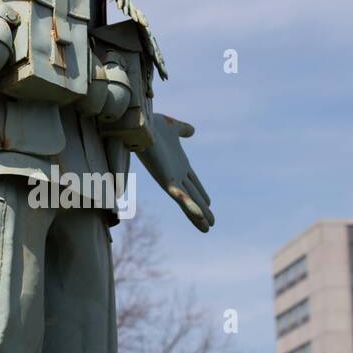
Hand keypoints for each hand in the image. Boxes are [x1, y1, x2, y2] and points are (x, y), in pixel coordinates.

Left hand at [138, 113, 214, 231]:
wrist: (141, 123)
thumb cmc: (151, 126)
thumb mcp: (172, 128)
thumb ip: (182, 130)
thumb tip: (192, 130)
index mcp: (178, 165)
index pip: (193, 183)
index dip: (202, 194)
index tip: (210, 204)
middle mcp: (175, 174)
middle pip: (193, 196)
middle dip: (202, 210)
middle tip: (211, 225)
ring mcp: (170, 178)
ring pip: (188, 200)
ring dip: (198, 214)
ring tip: (207, 228)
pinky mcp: (165, 180)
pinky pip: (179, 195)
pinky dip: (190, 205)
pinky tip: (200, 215)